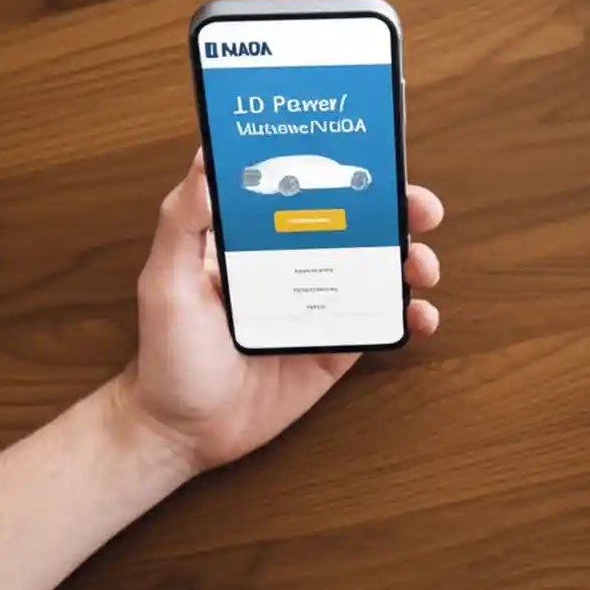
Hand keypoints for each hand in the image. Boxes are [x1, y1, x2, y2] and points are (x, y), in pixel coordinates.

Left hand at [117, 149, 443, 473]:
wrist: (184, 432)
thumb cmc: (167, 354)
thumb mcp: (166, 281)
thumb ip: (182, 221)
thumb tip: (207, 157)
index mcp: (257, 240)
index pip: (308, 189)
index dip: (345, 169)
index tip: (377, 158)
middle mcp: (294, 265)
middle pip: (358, 225)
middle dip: (399, 210)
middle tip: (423, 209)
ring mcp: (320, 306)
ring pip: (379, 270)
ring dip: (413, 260)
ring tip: (423, 268)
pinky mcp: (337, 348)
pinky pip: (382, 323)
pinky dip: (411, 317)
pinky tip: (422, 317)